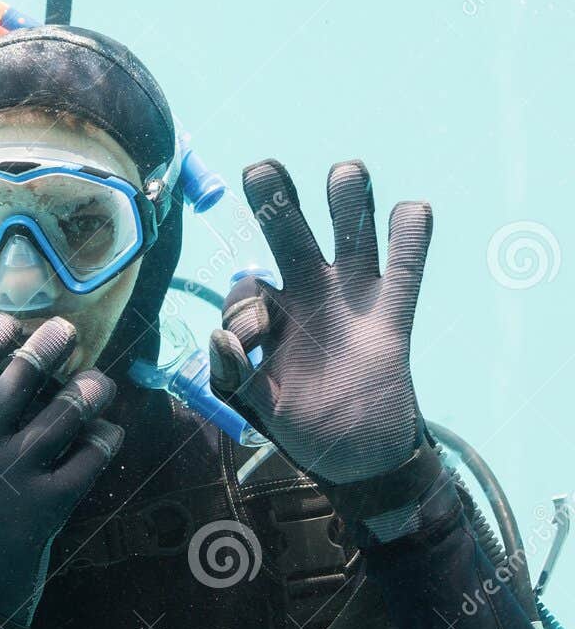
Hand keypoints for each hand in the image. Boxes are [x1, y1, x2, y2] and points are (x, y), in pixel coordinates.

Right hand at [0, 313, 121, 619]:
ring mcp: (14, 478)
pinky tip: (109, 435)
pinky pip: (89, 458)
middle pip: (18, 380)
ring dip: (90, 389)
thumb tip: (23, 363)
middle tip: (67, 331)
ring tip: (100, 383)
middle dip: (49, 345)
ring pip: (63, 414)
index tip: (11, 322)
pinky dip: (106, 438)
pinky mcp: (47, 506)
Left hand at [208, 159, 429, 487]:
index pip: (247, 288)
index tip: (247, 340)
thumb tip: (217, 339)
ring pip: (351, 234)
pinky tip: (411, 210)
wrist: (358, 458)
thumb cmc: (300, 428)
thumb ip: (231, 378)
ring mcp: (353, 299)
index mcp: (270, 315)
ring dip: (349, 201)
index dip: (241, 304)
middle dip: (276, 200)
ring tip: (346, 172)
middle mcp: (309, 294)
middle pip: (290, 233)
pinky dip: (411, 237)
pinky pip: (407, 267)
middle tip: (261, 170)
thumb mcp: (253, 410)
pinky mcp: (394, 316)